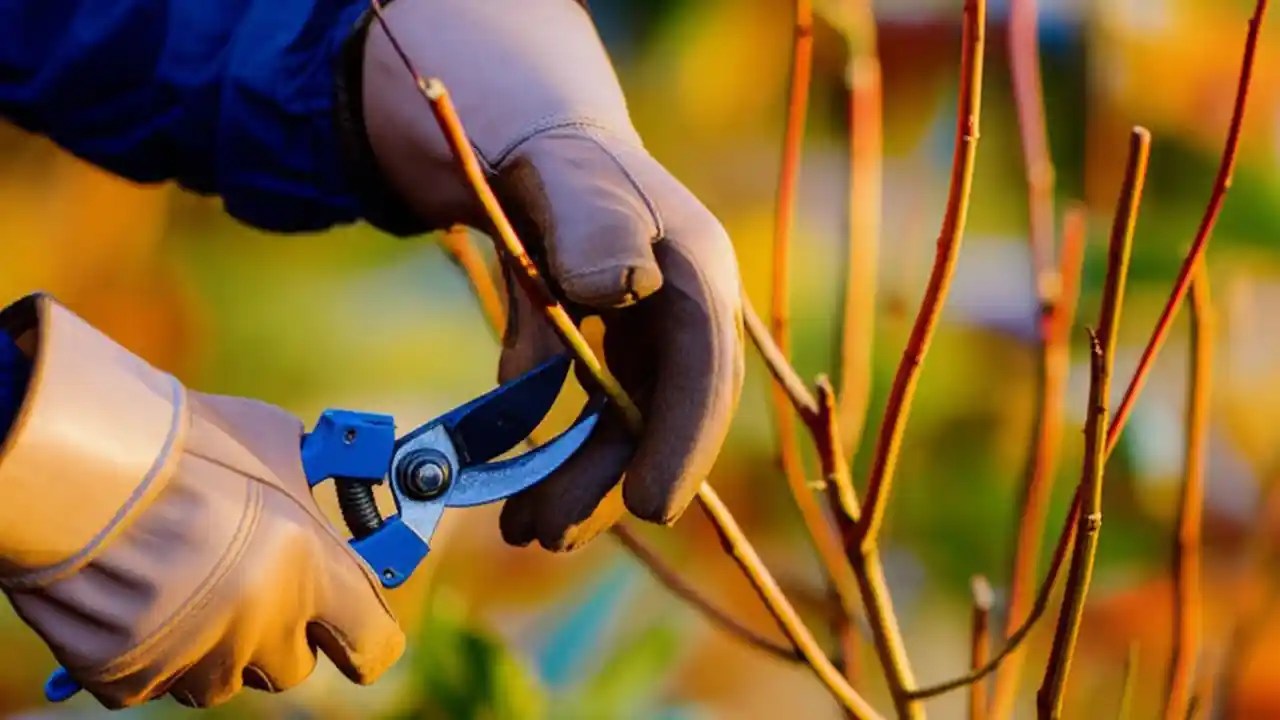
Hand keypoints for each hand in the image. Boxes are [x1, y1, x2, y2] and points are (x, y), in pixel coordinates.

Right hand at [0, 295, 402, 707]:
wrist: (82, 465)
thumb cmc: (189, 444)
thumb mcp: (280, 447)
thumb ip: (316, 487)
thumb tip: (336, 483)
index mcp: (317, 576)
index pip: (373, 647)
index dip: (364, 634)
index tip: (355, 623)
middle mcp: (263, 629)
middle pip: (292, 663)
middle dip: (281, 628)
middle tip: (253, 579)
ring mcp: (196, 661)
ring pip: (226, 674)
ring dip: (218, 640)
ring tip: (187, 575)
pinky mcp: (132, 680)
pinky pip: (160, 677)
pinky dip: (155, 647)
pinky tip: (142, 592)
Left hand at [357, 0, 745, 549]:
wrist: (538, 155)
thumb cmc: (559, 163)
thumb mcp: (574, 180)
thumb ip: (597, 227)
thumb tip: (620, 290)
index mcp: (698, 274)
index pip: (706, 368)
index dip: (686, 440)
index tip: (653, 507)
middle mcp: (686, 319)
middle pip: (662, 417)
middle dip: (613, 482)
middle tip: (550, 536)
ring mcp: (650, 344)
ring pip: (624, 432)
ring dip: (579, 484)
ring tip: (524, 530)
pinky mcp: (613, 360)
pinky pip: (591, 422)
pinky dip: (558, 457)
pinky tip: (519, 491)